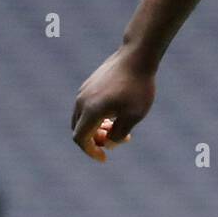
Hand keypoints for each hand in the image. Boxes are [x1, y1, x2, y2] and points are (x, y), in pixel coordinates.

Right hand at [71, 47, 156, 161]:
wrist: (136, 57)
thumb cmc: (138, 88)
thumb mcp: (133, 116)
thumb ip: (118, 134)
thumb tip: (108, 143)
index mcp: (91, 110)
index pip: (81, 139)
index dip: (90, 152)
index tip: (104, 158)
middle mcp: (82, 101)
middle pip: (79, 130)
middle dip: (95, 141)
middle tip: (117, 138)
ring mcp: (83, 91)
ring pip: (82, 119)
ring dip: (96, 129)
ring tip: (118, 126)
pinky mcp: (88, 84)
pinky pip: (86, 107)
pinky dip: (96, 117)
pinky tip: (115, 114)